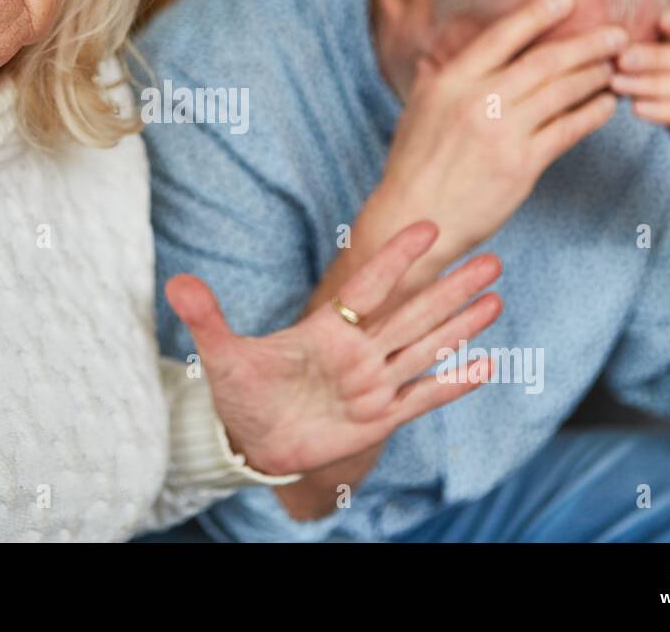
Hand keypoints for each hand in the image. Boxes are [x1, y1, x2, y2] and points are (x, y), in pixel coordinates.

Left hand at [165, 222, 501, 476]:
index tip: (427, 226)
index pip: (368, 285)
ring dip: (460, 325)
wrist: (255, 443)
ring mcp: (373, 384)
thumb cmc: (244, 393)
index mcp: (327, 328)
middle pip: (413, 312)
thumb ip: (207, 317)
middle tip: (493, 257)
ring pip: (425, 348)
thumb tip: (173, 282)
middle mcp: (359, 351)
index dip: (396, 257)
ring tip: (496, 298)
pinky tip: (487, 366)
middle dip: (450, 287)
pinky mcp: (379, 419)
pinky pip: (422, 398)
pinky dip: (453, 385)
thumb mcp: (222, 355)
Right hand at [368, 0, 623, 265]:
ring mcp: (501, 133)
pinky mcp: (521, 165)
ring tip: (615, 66)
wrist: (416, 218)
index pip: (502, 36)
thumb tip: (440, 54)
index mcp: (450, 82)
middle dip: (586, 44)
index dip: (538, 14)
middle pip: (544, 61)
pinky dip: (591, 114)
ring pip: (561, 93)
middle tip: (617, 34)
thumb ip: (434, 79)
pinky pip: (567, 131)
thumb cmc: (413, 166)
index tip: (567, 1)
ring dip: (594, 75)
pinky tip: (607, 105)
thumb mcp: (416, 111)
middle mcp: (477, 101)